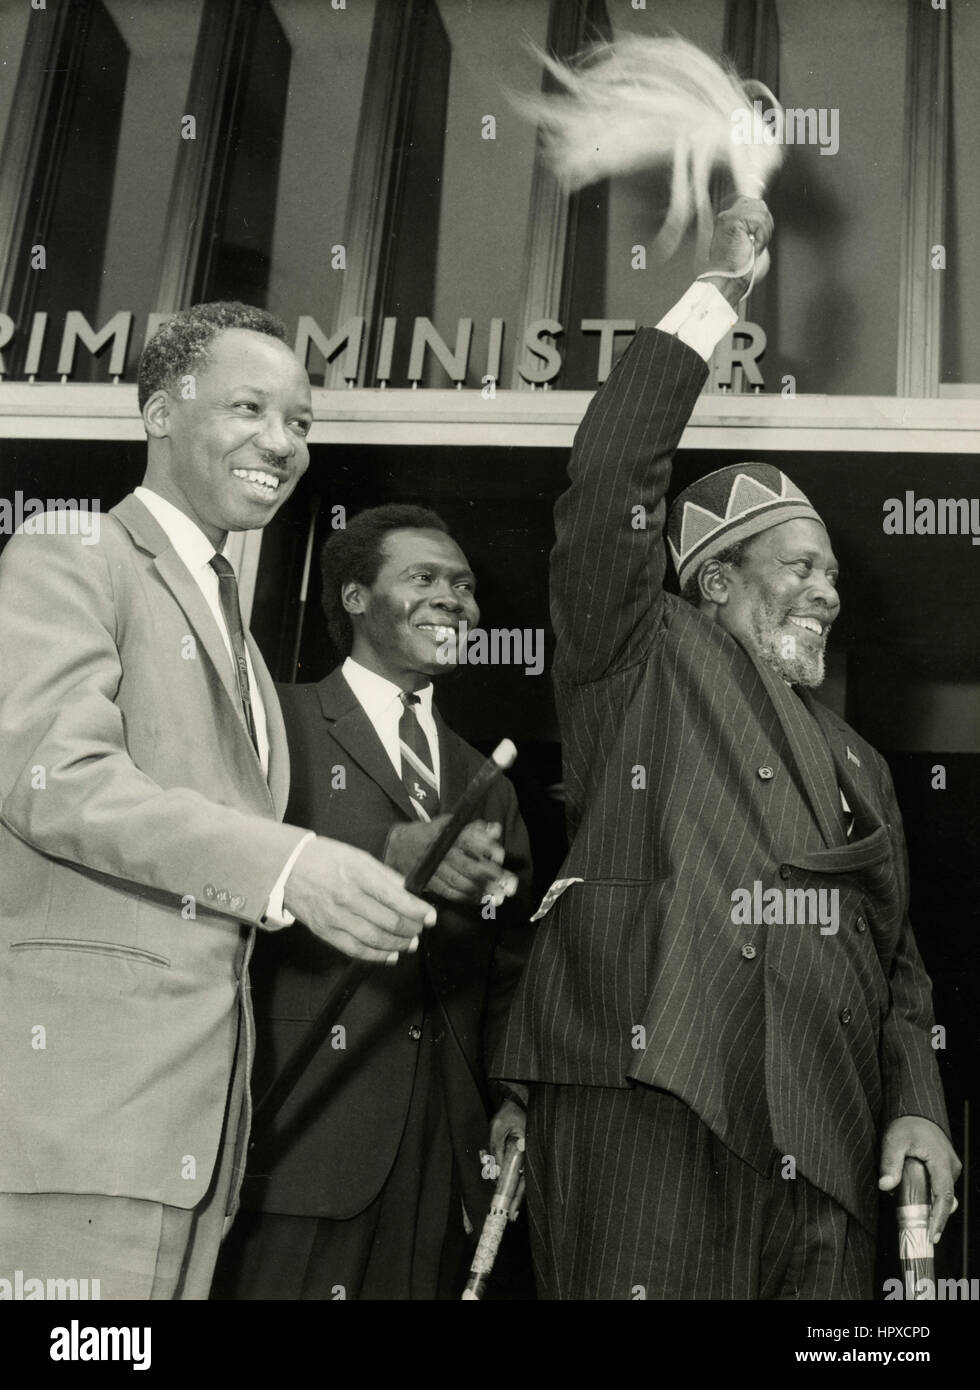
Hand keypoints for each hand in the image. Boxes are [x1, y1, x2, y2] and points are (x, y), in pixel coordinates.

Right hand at [283, 836, 434, 962]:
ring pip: (375, 939)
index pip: (397, 898)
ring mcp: (335, 917)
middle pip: (389, 922)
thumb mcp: (358, 857)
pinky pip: (355, 950)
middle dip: (411, 929)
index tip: (431, 917)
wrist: (286, 868)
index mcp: (358, 874)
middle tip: (420, 929)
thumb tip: (408, 892)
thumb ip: (385, 875)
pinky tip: (390, 955)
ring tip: (410, 943)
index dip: (418, 911)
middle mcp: (347, 897)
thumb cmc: (325, 859)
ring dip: (398, 945)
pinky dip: (376, 956)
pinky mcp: (325, 932)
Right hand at [385, 816, 518, 905]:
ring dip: (482, 891)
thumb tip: (496, 830)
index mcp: (446, 834)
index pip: (468, 840)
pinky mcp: (429, 883)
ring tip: (500, 897)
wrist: (400, 846)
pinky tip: (482, 900)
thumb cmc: (434, 834)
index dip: (486, 848)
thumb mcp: (452, 824)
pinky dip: (467, 898)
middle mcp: (440, 852)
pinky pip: (449, 893)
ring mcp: (433, 869)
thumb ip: (476, 828)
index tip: (500, 856)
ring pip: (460, 883)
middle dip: (490, 877)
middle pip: (467, 866)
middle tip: (509, 885)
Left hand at [483, 1099, 525, 1221]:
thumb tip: (495, 1172)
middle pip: (524, 1183)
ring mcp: (529, 1154)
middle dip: (517, 1200)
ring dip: (517, 1193)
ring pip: (524, 1179)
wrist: (519, 1099)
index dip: (516, 1195)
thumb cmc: (508, 1112)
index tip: (511, 1210)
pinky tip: (511, 1192)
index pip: (522, 1178)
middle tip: (511, 1217)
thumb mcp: (497, 1128)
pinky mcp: (526, 1152)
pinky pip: (521, 1170)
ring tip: (510, 1211)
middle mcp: (530, 1155)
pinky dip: (516, 1182)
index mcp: (526, 1149)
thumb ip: (496, 1148)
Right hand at [700, 196, 773, 305]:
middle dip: (765, 226)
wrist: (728, 280)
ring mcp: (728, 217)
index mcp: (729, 219)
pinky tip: (752, 247)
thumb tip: (765, 214)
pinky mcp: (732, 221)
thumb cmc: (738, 268)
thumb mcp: (747, 242)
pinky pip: (759, 221)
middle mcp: (726, 215)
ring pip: (761, 213)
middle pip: (760, 206)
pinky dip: (761, 237)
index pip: (755, 205)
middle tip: (756, 245)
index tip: (756, 241)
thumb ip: (753, 226)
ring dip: (763, 234)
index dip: (763, 221)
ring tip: (753, 248)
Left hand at [878, 1116, 961, 1242]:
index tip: (932, 1234)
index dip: (939, 1218)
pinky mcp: (946, 1168)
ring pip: (943, 1194)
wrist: (916, 1111)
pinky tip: (918, 1203)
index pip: (944, 1196)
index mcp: (941, 1161)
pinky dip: (931, 1198)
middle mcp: (951, 1167)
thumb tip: (885, 1185)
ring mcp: (950, 1167)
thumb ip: (890, 1163)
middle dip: (935, 1219)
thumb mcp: (894, 1140)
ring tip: (917, 1221)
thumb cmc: (907, 1124)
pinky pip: (941, 1187)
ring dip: (931, 1207)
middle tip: (922, 1235)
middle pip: (946, 1199)